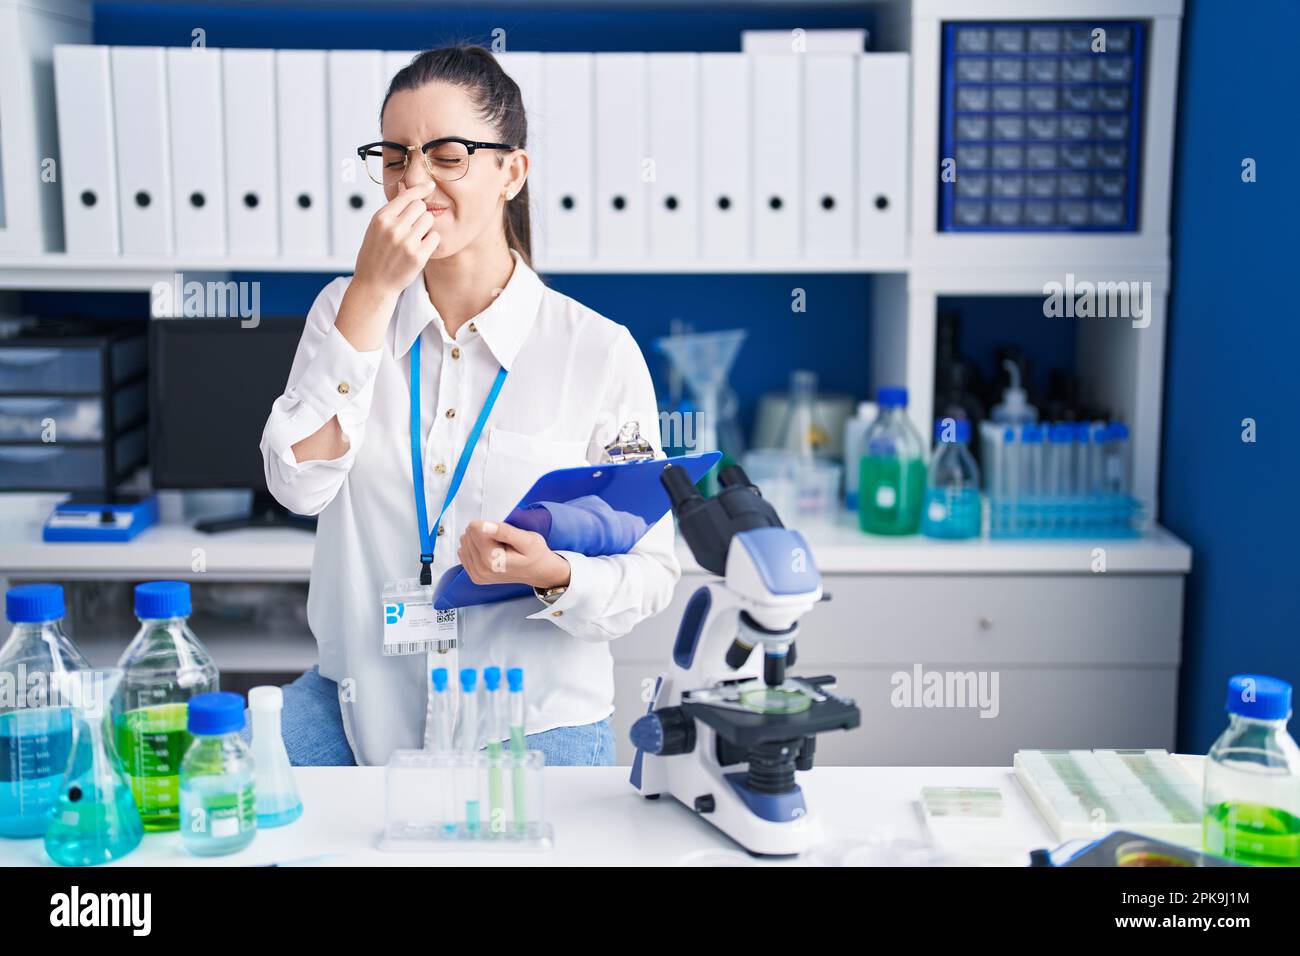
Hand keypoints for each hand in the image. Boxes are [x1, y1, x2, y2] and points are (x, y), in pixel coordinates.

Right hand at [352, 181, 442, 300]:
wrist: (374, 284)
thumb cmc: (374, 254)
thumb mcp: (376, 228)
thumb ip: (392, 209)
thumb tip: (405, 186)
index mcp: (381, 218)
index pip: (407, 196)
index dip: (420, 189)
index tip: (430, 185)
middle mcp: (393, 228)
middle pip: (421, 206)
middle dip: (419, 213)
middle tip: (412, 226)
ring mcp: (406, 243)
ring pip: (429, 220)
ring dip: (426, 227)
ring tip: (414, 238)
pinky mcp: (418, 256)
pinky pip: (435, 237)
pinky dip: (431, 241)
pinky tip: (420, 248)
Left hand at [457, 520, 571, 589]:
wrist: (539, 572)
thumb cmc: (534, 555)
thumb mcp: (527, 539)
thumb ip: (505, 532)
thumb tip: (485, 526)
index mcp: (492, 559)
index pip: (474, 528)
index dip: (490, 525)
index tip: (503, 534)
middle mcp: (482, 570)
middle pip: (469, 535)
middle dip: (484, 533)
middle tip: (503, 541)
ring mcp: (477, 575)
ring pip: (465, 542)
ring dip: (480, 540)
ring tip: (498, 547)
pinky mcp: (475, 576)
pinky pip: (464, 552)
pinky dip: (476, 548)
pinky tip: (490, 552)